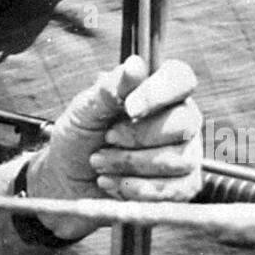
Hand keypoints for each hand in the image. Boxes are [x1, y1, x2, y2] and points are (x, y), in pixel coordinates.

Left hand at [25, 55, 201, 239]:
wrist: (68, 182)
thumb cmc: (79, 138)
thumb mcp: (85, 110)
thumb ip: (111, 89)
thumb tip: (136, 65)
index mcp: (158, 91)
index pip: (181, 78)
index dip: (159, 93)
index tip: (129, 108)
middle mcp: (179, 118)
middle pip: (184, 122)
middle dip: (138, 137)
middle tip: (107, 139)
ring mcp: (186, 153)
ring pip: (178, 159)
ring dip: (131, 164)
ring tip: (101, 163)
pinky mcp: (182, 186)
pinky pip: (176, 189)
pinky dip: (138, 189)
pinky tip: (114, 183)